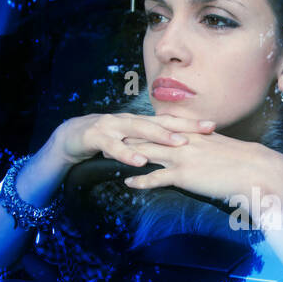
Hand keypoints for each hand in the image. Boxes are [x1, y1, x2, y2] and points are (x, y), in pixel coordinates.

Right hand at [52, 112, 216, 168]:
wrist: (69, 137)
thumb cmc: (104, 141)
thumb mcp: (130, 142)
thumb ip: (149, 146)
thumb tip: (175, 153)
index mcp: (139, 122)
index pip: (169, 121)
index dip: (190, 123)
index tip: (213, 126)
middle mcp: (129, 121)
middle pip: (160, 121)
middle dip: (184, 125)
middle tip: (205, 130)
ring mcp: (112, 126)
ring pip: (139, 130)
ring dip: (159, 136)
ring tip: (178, 143)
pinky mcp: (96, 137)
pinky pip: (113, 146)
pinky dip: (127, 153)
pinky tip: (139, 161)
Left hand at [121, 132, 282, 220]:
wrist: (257, 170)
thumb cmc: (246, 163)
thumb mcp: (224, 149)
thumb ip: (210, 148)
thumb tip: (206, 155)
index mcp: (194, 133)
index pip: (164, 127)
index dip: (146, 128)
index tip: (132, 129)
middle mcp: (185, 141)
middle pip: (149, 136)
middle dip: (128, 137)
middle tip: (110, 139)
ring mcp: (182, 156)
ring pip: (146, 152)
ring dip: (126, 155)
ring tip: (109, 157)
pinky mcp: (184, 174)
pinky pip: (155, 177)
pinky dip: (140, 179)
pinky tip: (128, 182)